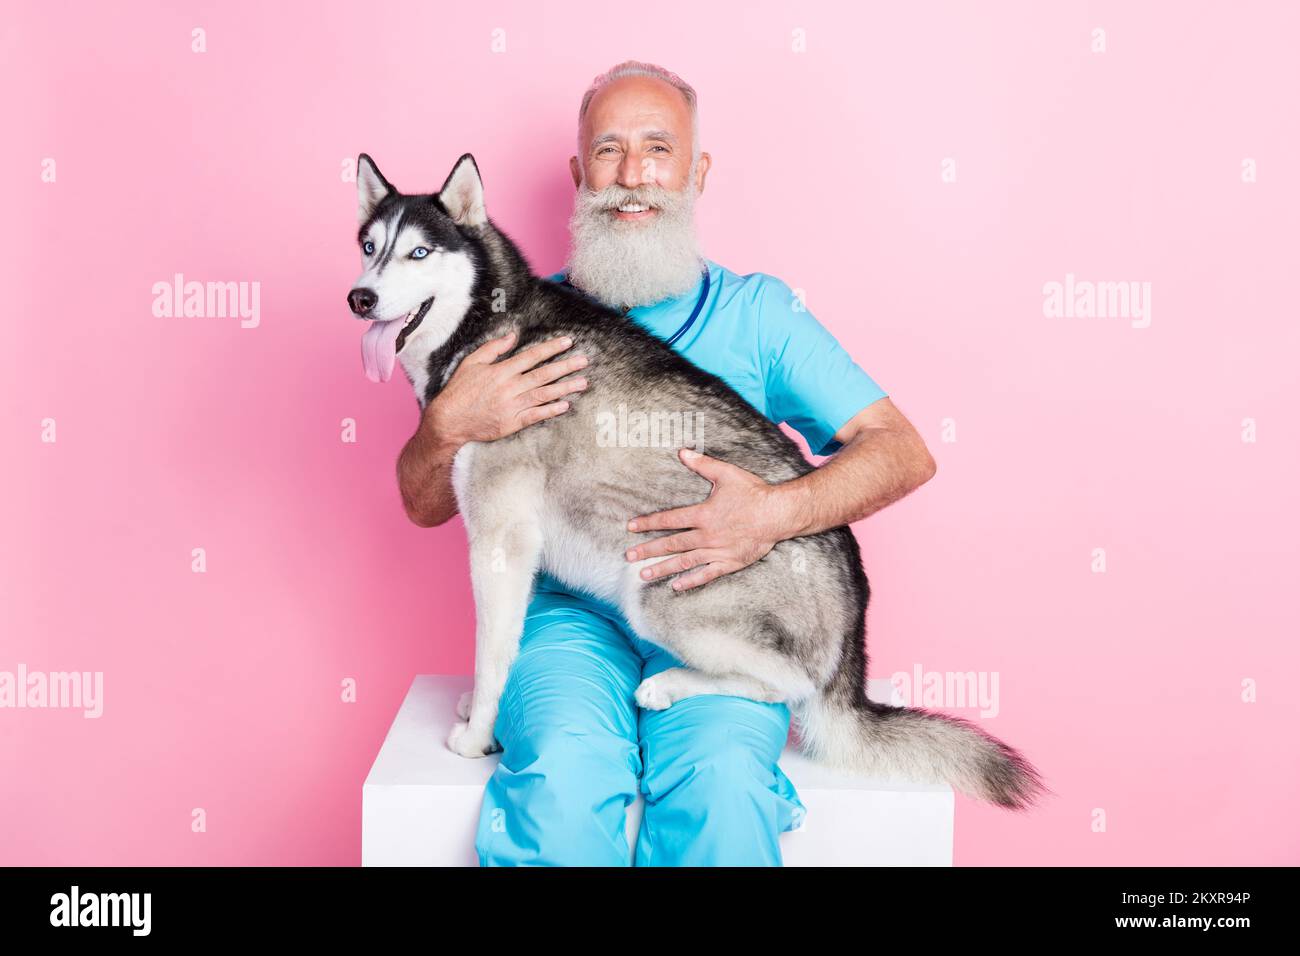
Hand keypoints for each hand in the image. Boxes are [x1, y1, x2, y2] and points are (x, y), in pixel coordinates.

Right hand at [427, 331, 587, 444]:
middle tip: (584, 361)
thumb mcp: (472, 362)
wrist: (449, 420)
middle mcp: (510, 387)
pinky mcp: (512, 423)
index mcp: (501, 371)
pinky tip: (565, 405)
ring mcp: (512, 406)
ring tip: (582, 382)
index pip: (532, 356)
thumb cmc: (459, 390)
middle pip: (543, 374)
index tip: (568, 342)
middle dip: (565, 366)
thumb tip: (513, 335)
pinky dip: (551, 410)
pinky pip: (535, 415)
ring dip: (565, 388)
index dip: (551, 348)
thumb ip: (493, 348)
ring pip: (544, 394)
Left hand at [624, 449, 786, 590]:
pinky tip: (675, 586)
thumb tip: (682, 452)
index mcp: (703, 514)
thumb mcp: (727, 474)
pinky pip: (706, 574)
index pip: (669, 519)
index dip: (648, 523)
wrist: (778, 514)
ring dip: (662, 568)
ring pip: (684, 562)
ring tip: (643, 574)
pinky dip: (690, 581)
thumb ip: (702, 464)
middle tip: (629, 556)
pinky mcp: (729, 562)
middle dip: (648, 550)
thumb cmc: (753, 493)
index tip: (631, 527)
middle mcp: (706, 535)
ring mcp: (717, 551)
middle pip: (671, 544)